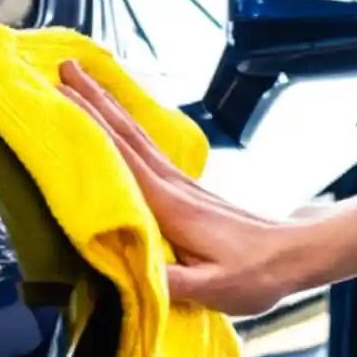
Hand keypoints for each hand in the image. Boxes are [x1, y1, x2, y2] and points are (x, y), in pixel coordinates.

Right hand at [57, 60, 306, 315]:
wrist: (293, 254)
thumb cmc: (256, 273)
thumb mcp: (216, 288)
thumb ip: (175, 283)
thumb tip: (134, 276)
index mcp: (171, 206)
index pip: (123, 157)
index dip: (92, 127)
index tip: (63, 99)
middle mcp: (173, 185)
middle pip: (126, 133)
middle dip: (93, 100)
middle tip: (64, 68)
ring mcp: (180, 184)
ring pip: (136, 136)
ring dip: (107, 106)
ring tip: (81, 81)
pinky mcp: (185, 190)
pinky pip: (146, 149)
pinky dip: (125, 127)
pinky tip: (116, 121)